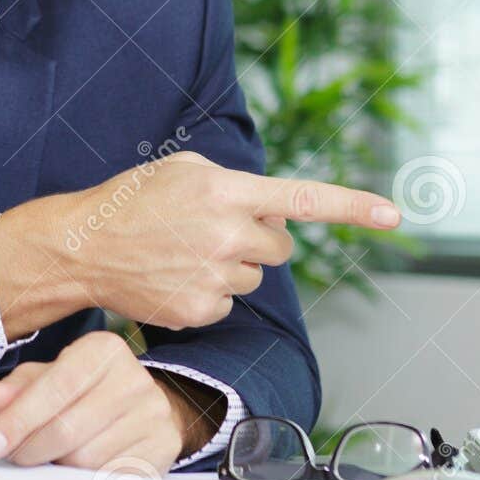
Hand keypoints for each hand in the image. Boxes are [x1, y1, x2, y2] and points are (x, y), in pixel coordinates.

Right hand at [0, 152, 399, 334]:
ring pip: (253, 277)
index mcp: (227, 192)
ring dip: (230, 266)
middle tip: (215, 232)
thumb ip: (234, 183)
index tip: (395, 213)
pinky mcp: (202, 310)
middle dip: (258, 240)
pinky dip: (208, 293)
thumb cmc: (132, 201)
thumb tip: (271, 214)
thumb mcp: (183, 170)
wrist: (83, 247)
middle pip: (278, 247)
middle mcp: (228, 234)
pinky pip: (229, 303)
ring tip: (183, 253)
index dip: (354, 207)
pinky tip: (174, 277)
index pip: (304, 200)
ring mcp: (216, 276)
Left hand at [0, 331, 188, 471]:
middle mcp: (134, 379)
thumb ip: (19, 388)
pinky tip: (77, 470)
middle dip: (31, 450)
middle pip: (68, 429)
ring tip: (53, 457)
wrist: (144, 407)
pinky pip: (111, 478)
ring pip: (87, 459)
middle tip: (16, 457)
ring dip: (59, 466)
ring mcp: (153, 415)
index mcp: (103, 350)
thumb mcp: (50, 377)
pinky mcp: (162, 449)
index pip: (55, 387)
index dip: (19, 420)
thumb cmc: (88, 391)